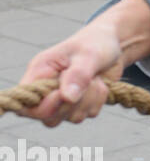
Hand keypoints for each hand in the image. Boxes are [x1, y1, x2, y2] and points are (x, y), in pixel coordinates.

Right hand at [16, 0, 149, 126]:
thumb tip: (67, 98)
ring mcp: (64, 99)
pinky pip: (90, 113)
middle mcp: (47, 89)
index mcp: (39, 72)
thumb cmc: (96, 42)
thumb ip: (78, 75)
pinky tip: (101, 83)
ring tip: (95, 77)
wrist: (114, 43)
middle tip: (89, 79)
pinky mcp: (80, 104)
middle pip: (49, 118)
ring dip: (90, 99)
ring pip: (73, 117)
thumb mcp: (88, 54)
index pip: (26, 104)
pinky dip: (99, 100)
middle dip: (74, 103)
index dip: (44, 108)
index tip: (64, 95)